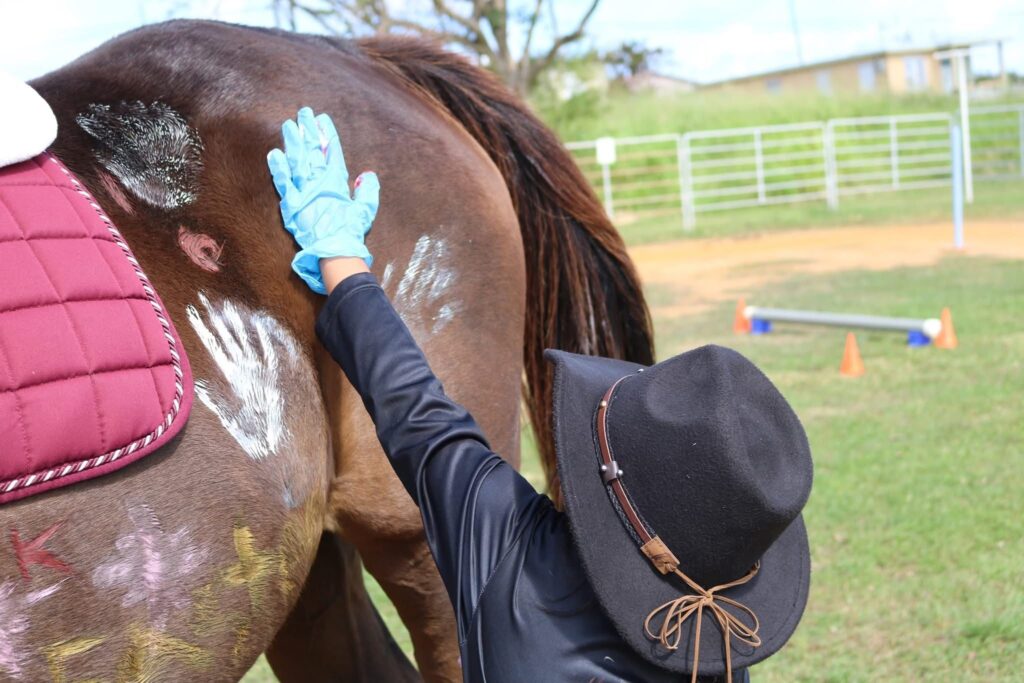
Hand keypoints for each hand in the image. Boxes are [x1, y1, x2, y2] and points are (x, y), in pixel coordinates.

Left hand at [267, 107, 379, 293]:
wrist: (335, 250)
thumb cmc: (351, 232)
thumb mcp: (365, 210)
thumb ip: (367, 191)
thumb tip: (367, 175)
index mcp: (337, 182)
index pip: (332, 152)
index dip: (328, 134)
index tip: (323, 120)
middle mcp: (320, 182)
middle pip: (313, 150)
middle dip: (309, 130)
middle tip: (304, 112)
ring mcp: (304, 191)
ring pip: (297, 160)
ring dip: (293, 141)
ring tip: (288, 124)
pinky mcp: (291, 203)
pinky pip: (283, 181)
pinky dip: (278, 167)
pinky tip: (274, 153)